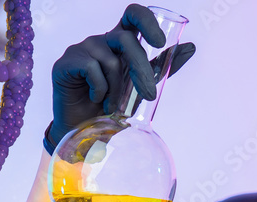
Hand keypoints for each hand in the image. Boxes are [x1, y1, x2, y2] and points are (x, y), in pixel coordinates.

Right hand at [45, 4, 195, 153]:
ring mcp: (82, 49)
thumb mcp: (141, 87)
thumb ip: (162, 67)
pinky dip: (99, 90)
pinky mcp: (66, 62)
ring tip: (113, 106)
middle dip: (141, 69)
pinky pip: (91, 69)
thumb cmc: (112, 107)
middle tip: (149, 95)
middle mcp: (101, 41)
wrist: (83, 131)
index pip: (132, 15)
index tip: (160, 42)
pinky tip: (95, 99)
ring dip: (117, 89)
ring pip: (111, 60)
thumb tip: (190, 46)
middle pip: (126, 40)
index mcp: (119, 42)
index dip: (147, 21)